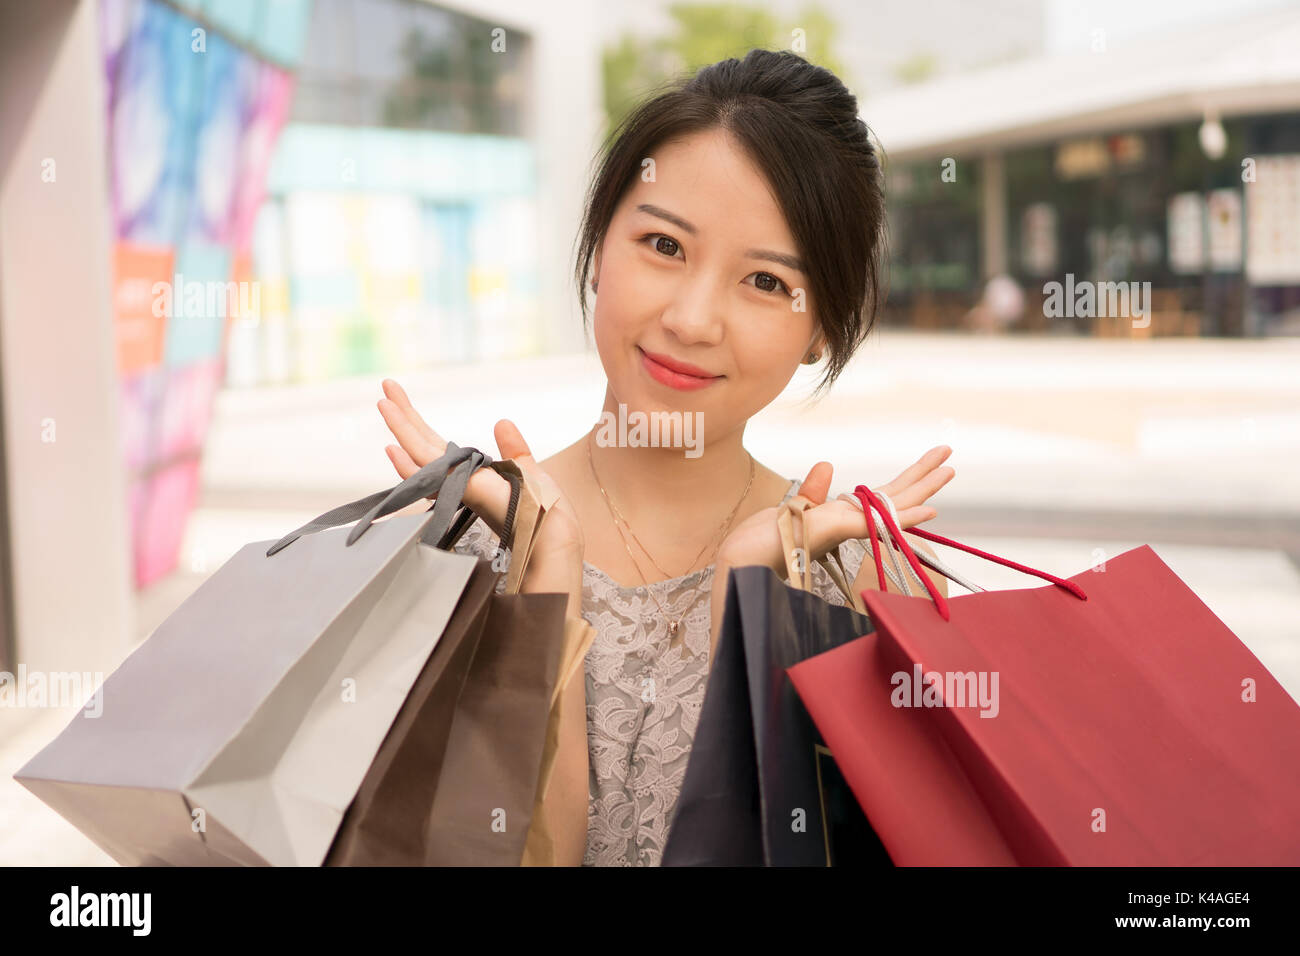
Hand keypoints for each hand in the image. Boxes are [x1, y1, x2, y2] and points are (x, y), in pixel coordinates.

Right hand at [376, 379, 584, 573]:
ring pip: (420, 453)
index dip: (419, 427)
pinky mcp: (462, 488)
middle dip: (404, 417)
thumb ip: (513, 449)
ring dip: (400, 427)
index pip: (439, 447)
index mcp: (474, 476)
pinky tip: (391, 446)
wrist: (551, 526)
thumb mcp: (528, 471)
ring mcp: (458, 485)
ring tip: (382, 400)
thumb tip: (502, 422)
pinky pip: (430, 471)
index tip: (401, 406)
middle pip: (424, 444)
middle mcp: (460, 480)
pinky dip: (408, 462)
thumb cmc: (543, 510)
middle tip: (386, 386)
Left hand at [716, 446, 954, 578]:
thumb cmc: (763, 544)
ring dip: (924, 488)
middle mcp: (848, 523)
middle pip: (894, 496)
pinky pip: (879, 524)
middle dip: (923, 477)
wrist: (743, 563)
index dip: (906, 486)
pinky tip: (931, 510)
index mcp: (839, 518)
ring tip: (951, 468)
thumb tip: (825, 465)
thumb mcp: (792, 511)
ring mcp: (845, 528)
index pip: (880, 498)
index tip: (930, 471)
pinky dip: (906, 517)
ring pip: (894, 506)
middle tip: (951, 457)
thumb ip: (813, 493)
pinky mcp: (838, 532)